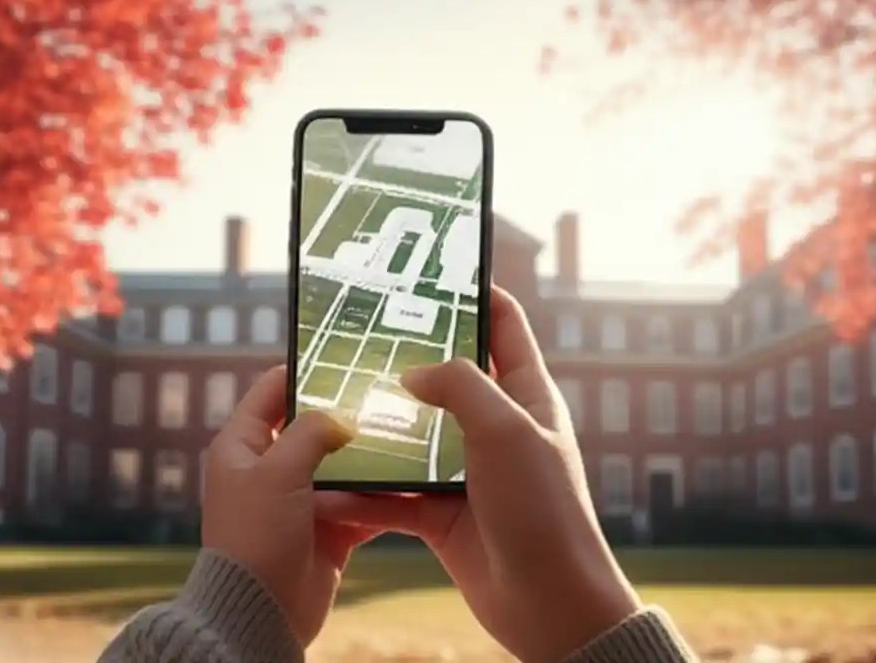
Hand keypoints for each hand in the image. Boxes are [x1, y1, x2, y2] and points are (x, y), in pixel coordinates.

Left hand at [202, 366, 377, 645]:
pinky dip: (380, 496)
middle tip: (384, 392)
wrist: (261, 613)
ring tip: (405, 431)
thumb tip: (340, 416)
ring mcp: (299, 500)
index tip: (339, 354)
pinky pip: (359, 503)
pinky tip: (409, 481)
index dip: (301, 370)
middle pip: (313, 427)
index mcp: (242, 447)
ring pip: (341, 465)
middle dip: (347, 413)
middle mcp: (269, 469)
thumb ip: (310, 433)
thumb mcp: (278, 472)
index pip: (270, 392)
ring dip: (368, 455)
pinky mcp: (326, 530)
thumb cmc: (255, 537)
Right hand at [319, 286, 639, 661]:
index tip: (430, 270)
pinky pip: (394, 494)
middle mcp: (497, 427)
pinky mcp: (442, 515)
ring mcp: (468, 472)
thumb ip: (459, 385)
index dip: (473, 292)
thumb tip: (413, 372)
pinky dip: (363, 493)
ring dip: (373, 430)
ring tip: (327, 410)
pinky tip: (327, 488)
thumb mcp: (505, 429)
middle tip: (355, 336)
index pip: (504, 324)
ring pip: (411, 438)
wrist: (549, 604)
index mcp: (526, 394)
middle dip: (402, 359)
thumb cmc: (542, 510)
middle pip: (446, 377)